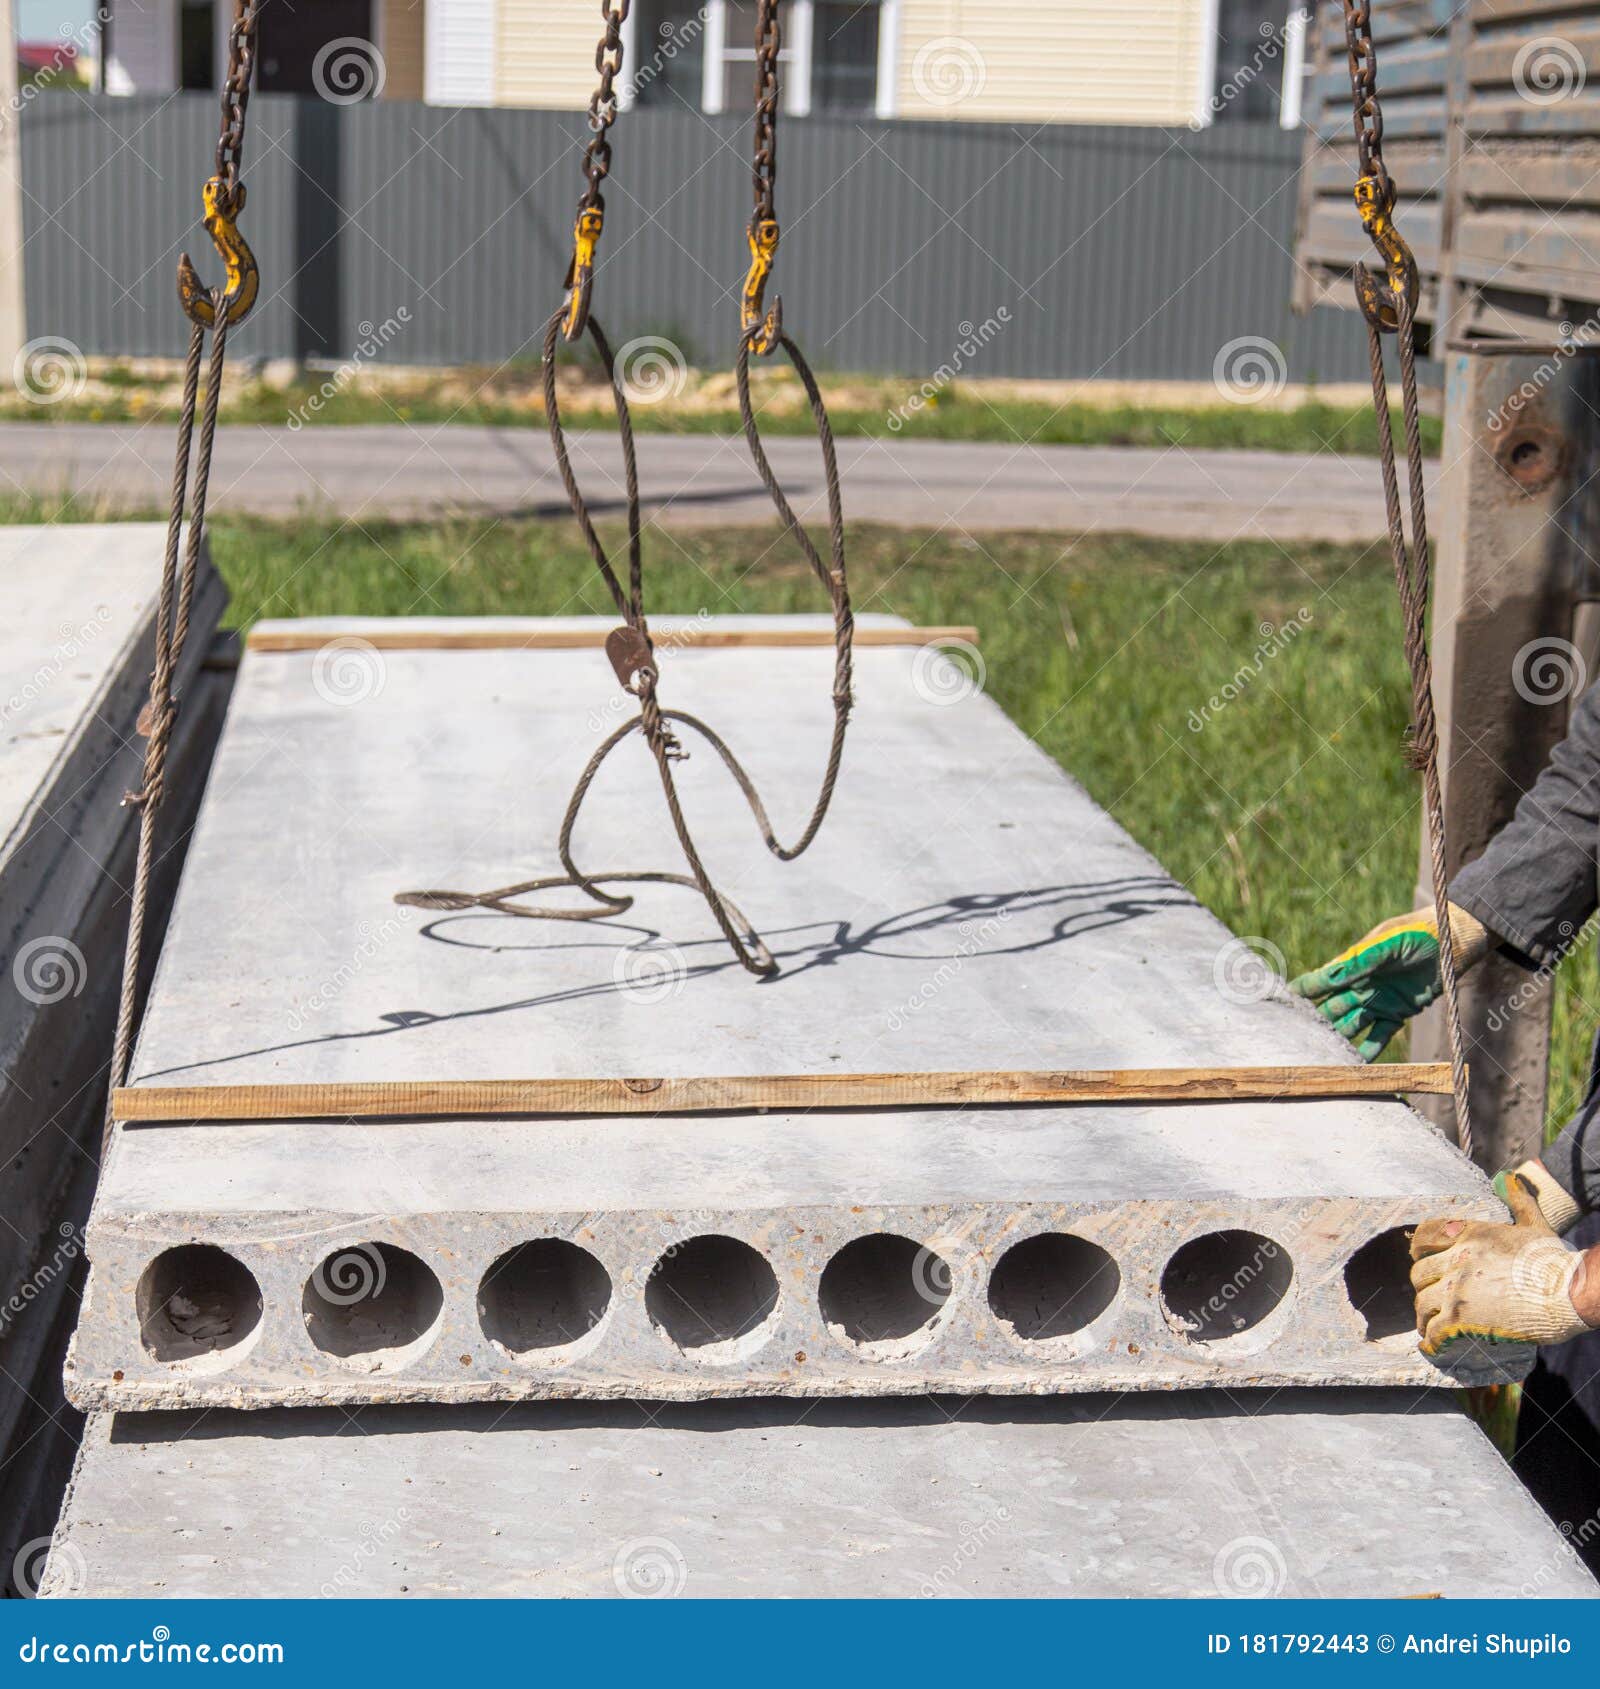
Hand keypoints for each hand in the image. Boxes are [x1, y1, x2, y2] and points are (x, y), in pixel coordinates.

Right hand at [1289, 903, 1488, 1060]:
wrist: (1451, 942)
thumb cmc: (1415, 934)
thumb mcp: (1386, 944)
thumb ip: (1359, 961)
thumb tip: (1327, 975)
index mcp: (1350, 966)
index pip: (1319, 982)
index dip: (1300, 992)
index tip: (1278, 1003)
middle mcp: (1358, 987)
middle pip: (1329, 1008)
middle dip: (1312, 1023)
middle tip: (1293, 1040)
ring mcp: (1376, 1002)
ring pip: (1349, 1025)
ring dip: (1336, 1039)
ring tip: (1320, 1057)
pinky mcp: (1396, 1014)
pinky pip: (1377, 1037)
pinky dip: (1366, 1051)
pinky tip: (1353, 1064)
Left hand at [1410, 1174, 1593, 1355]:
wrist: (1569, 1292)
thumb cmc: (1553, 1260)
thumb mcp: (1534, 1223)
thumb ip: (1518, 1201)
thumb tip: (1514, 1178)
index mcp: (1468, 1234)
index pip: (1423, 1236)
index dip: (1419, 1249)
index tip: (1422, 1258)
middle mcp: (1456, 1259)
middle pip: (1419, 1273)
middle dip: (1424, 1284)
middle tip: (1431, 1294)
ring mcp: (1456, 1289)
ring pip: (1421, 1302)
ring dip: (1424, 1313)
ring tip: (1429, 1323)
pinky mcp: (1462, 1319)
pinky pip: (1433, 1330)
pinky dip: (1429, 1339)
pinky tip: (1430, 1344)